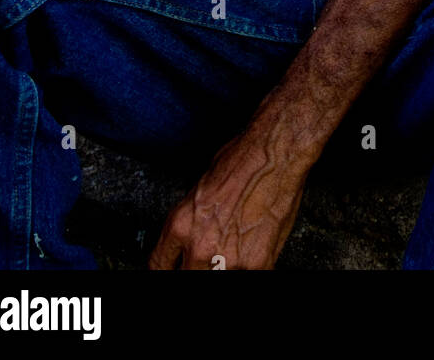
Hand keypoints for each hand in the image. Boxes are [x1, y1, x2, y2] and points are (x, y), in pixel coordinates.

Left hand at [148, 122, 308, 270]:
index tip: (173, 267)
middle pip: (185, 277)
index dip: (166, 269)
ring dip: (222, 268)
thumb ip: (191, 222)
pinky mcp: (256, 264)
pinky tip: (251, 251)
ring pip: (215, 279)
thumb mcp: (199, 190)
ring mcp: (228, 260)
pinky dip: (248, 267)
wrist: (275, 154)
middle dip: (195, 267)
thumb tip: (189, 241)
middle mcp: (200, 247)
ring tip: (233, 250)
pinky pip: (246, 277)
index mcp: (180, 226)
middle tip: (209, 254)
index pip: (158, 266)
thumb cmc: (241, 160)